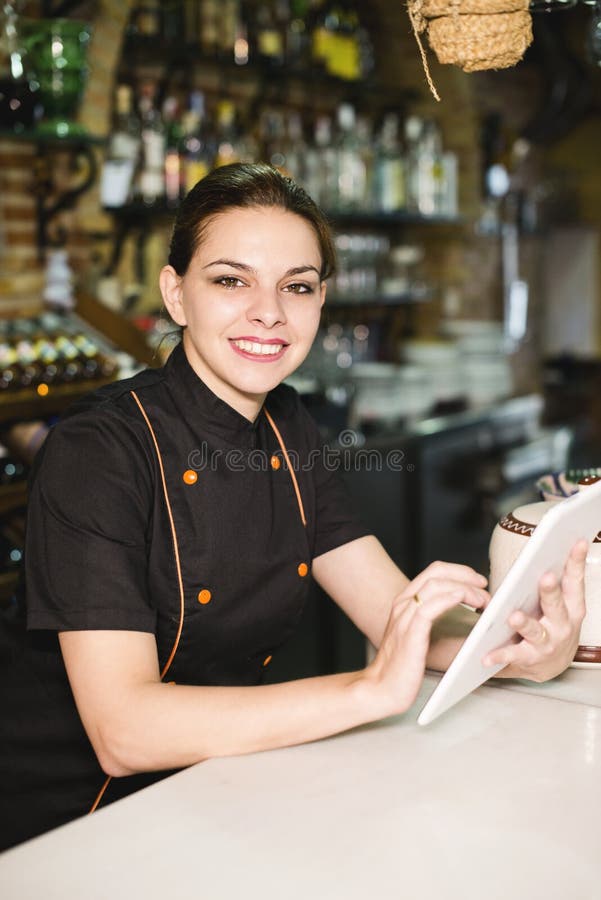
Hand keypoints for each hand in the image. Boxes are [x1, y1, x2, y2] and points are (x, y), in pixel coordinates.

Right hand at [363, 561, 489, 716]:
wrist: (383, 688)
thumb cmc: (404, 666)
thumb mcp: (419, 635)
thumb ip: (434, 620)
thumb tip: (467, 613)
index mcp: (406, 602)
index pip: (434, 571)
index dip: (460, 571)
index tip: (479, 581)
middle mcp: (404, 604)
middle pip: (436, 572)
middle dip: (466, 575)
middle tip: (485, 588)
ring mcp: (405, 617)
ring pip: (435, 586)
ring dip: (464, 588)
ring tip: (482, 600)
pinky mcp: (410, 634)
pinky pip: (428, 609)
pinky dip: (448, 600)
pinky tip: (462, 600)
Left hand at [482, 539, 587, 681]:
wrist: (551, 666)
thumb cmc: (553, 625)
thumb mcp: (561, 603)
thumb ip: (557, 581)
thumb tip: (548, 549)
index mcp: (571, 607)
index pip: (575, 580)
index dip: (577, 561)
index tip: (578, 542)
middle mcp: (563, 625)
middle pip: (556, 605)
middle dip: (551, 591)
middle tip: (546, 578)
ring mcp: (547, 643)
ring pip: (535, 631)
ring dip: (524, 623)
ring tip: (514, 617)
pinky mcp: (529, 658)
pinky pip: (512, 655)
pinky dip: (498, 655)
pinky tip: (486, 655)